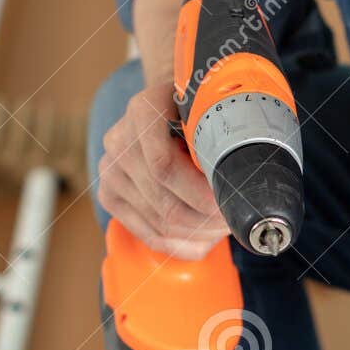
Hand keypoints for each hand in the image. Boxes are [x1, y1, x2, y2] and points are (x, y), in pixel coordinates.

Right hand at [98, 79, 230, 258]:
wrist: (163, 104)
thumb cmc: (193, 106)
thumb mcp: (207, 104)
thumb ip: (218, 130)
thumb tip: (239, 176)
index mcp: (142, 111)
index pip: (164, 166)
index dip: (199, 193)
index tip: (229, 203)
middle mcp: (118, 141)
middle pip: (163, 200)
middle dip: (206, 219)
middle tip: (236, 221)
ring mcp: (110, 171)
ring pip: (159, 222)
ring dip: (199, 233)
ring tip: (225, 228)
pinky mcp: (109, 196)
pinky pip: (147, 233)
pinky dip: (180, 244)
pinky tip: (204, 241)